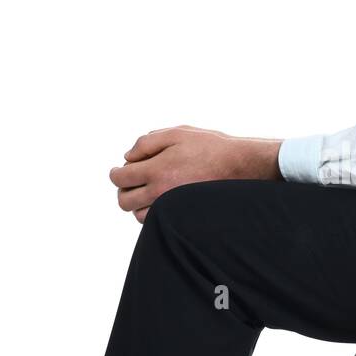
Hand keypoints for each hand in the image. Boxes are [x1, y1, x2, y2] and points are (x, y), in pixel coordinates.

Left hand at [109, 126, 282, 222]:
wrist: (240, 166)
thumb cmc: (210, 147)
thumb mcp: (177, 133)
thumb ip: (146, 142)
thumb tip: (128, 157)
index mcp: (156, 170)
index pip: (120, 178)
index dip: (115, 173)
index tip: (119, 170)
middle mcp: (161, 192)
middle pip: (124, 201)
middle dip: (123, 190)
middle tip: (129, 182)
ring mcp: (172, 208)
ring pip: (139, 215)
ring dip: (137, 203)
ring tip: (147, 191)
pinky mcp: (183, 216)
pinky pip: (157, 222)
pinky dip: (152, 213)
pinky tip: (161, 200)